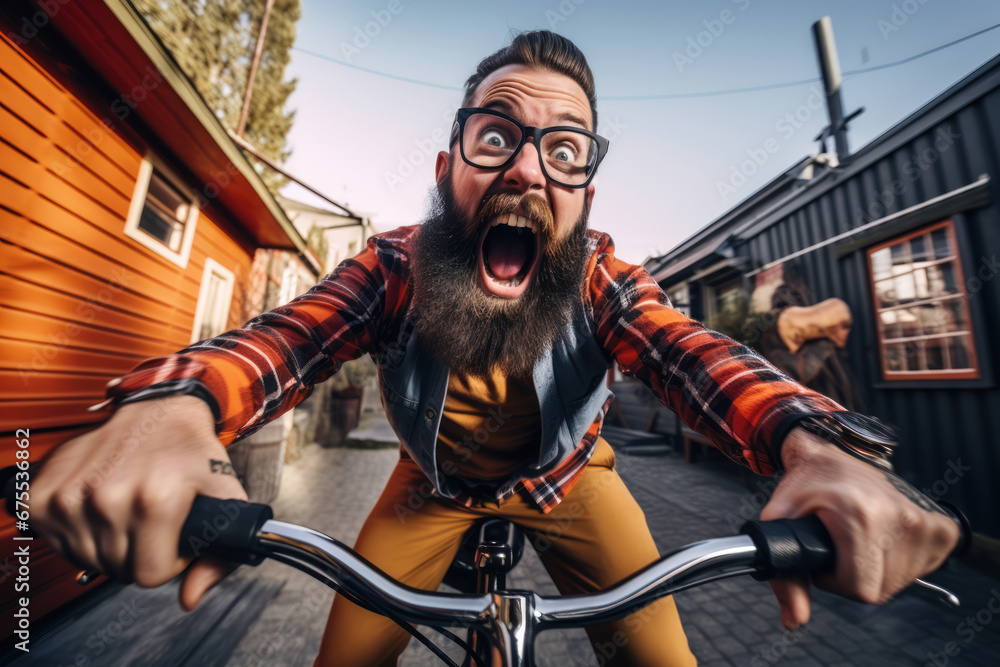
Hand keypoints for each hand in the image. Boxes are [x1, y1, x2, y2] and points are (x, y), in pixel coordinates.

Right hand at [30, 395, 247, 610]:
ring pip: (88, 560)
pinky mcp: (43, 493)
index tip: (175, 535)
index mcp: (154, 500)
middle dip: (141, 552)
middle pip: (119, 570)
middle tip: (153, 519)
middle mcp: (107, 497)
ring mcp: (70, 495)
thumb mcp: (225, 496)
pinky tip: (99, 507)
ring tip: (128, 509)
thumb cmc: (191, 452)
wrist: (157, 410)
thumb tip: (191, 597)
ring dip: (109, 544)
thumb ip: (221, 554)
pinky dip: (79, 533)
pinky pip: (57, 543)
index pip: (150, 576)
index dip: (170, 560)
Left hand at [760, 427, 959, 628]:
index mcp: (862, 516)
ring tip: (859, 539)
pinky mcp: (941, 527)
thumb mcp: (780, 520)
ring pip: (901, 582)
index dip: (835, 581)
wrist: (831, 451)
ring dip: (877, 570)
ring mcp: (925, 522)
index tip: (825, 558)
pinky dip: (903, 562)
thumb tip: (795, 619)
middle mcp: (900, 518)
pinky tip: (885, 540)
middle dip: (853, 576)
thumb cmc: (806, 481)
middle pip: (880, 588)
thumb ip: (784, 574)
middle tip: (840, 546)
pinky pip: (924, 567)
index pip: (860, 588)